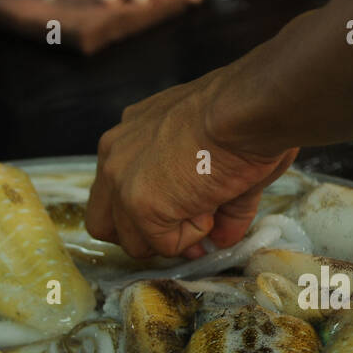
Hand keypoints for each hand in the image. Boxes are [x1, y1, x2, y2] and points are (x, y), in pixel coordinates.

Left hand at [85, 75, 297, 258]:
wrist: (248, 107)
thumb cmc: (242, 116)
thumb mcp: (214, 153)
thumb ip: (209, 201)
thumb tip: (220, 239)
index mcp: (129, 135)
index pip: (114, 191)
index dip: (145, 215)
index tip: (179, 217)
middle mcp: (114, 155)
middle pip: (103, 223)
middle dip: (141, 237)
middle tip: (180, 229)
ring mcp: (121, 182)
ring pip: (133, 243)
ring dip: (174, 237)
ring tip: (207, 206)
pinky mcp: (139, 205)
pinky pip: (165, 245)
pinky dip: (193, 236)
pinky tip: (211, 204)